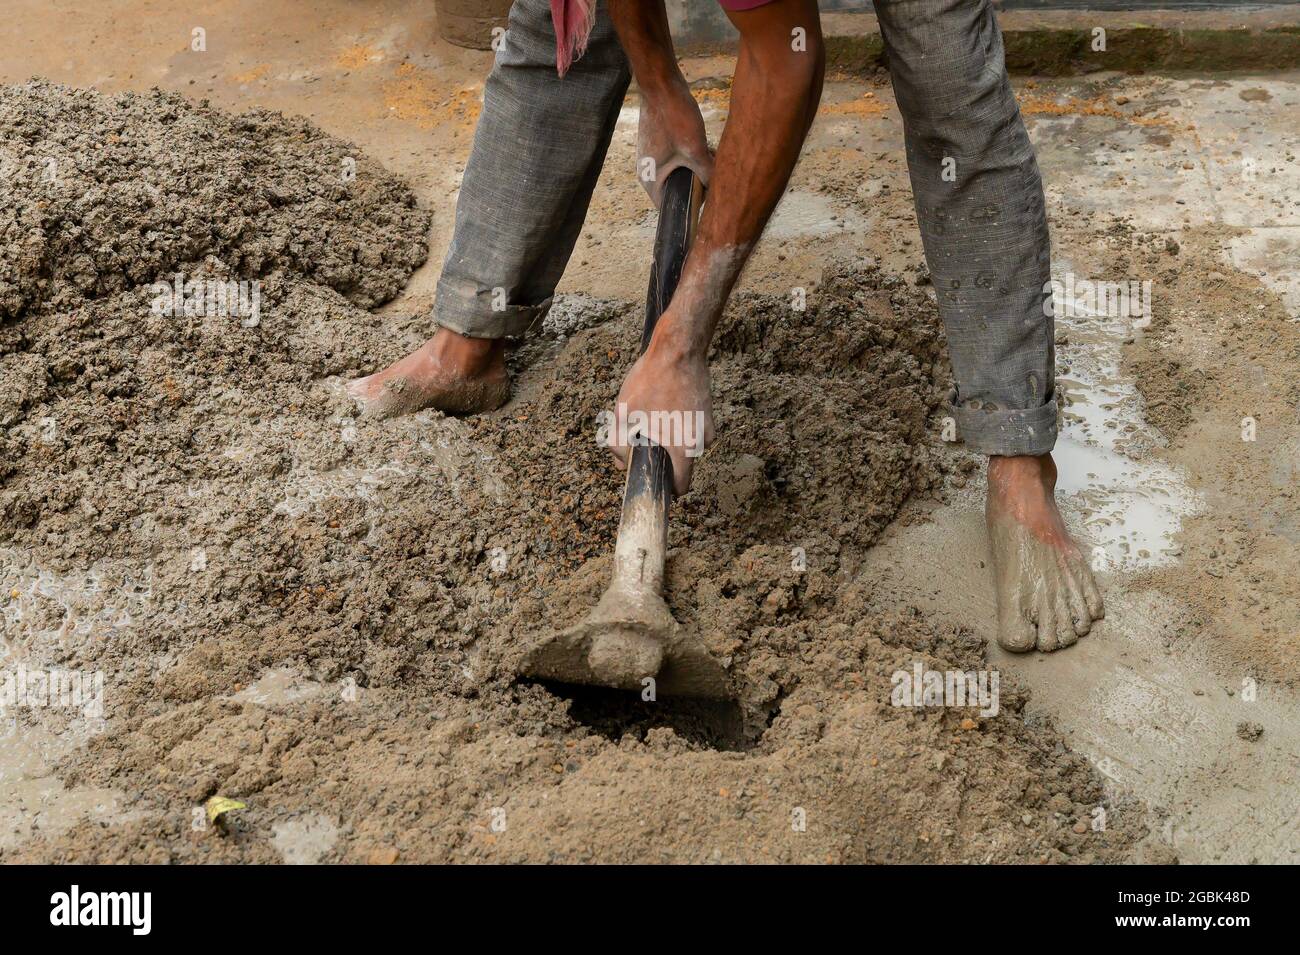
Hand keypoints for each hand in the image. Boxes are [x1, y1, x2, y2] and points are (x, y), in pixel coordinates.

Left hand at [609, 331, 714, 494]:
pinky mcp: (707, 411)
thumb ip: (618, 446)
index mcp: (684, 448)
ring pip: (684, 444)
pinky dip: (677, 422)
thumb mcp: (623, 415)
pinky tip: (665, 405)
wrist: (678, 349)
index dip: (665, 488)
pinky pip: (689, 428)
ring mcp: (707, 425)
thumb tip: (622, 464)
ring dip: (670, 438)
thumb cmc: (652, 381)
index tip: (653, 480)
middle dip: (663, 457)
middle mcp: (701, 441)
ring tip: (654, 415)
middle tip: (645, 438)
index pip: (681, 486)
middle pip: (681, 464)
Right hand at [637, 80, 713, 207]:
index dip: (687, 210)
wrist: (661, 84)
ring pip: (678, 174)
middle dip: (695, 187)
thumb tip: (719, 190)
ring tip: (709, 159)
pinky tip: (704, 148)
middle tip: (713, 178)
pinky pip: (677, 160)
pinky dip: (690, 158)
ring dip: (695, 170)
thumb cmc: (673, 116)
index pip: (668, 208)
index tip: (705, 205)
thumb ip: (706, 173)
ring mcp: (651, 157)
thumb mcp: (695, 149)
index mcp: (650, 179)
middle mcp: (647, 171)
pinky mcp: (659, 145)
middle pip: (675, 191)